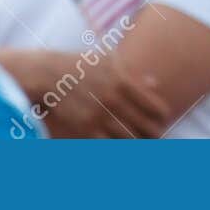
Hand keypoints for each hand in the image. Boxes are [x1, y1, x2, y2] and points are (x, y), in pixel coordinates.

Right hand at [44, 60, 169, 138]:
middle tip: (153, 136)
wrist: (46, 74)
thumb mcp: (107, 60)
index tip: (159, 119)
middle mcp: (114, 100)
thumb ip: (132, 73)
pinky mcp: (85, 129)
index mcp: (123, 81)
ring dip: (137, 144)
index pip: (157, 109)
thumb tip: (155, 83)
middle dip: (154, 135)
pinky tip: (118, 145)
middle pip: (148, 130)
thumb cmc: (80, 65)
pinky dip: (117, 148)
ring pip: (130, 141)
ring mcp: (99, 116)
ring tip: (137, 142)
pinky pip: (109, 146)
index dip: (162, 117)